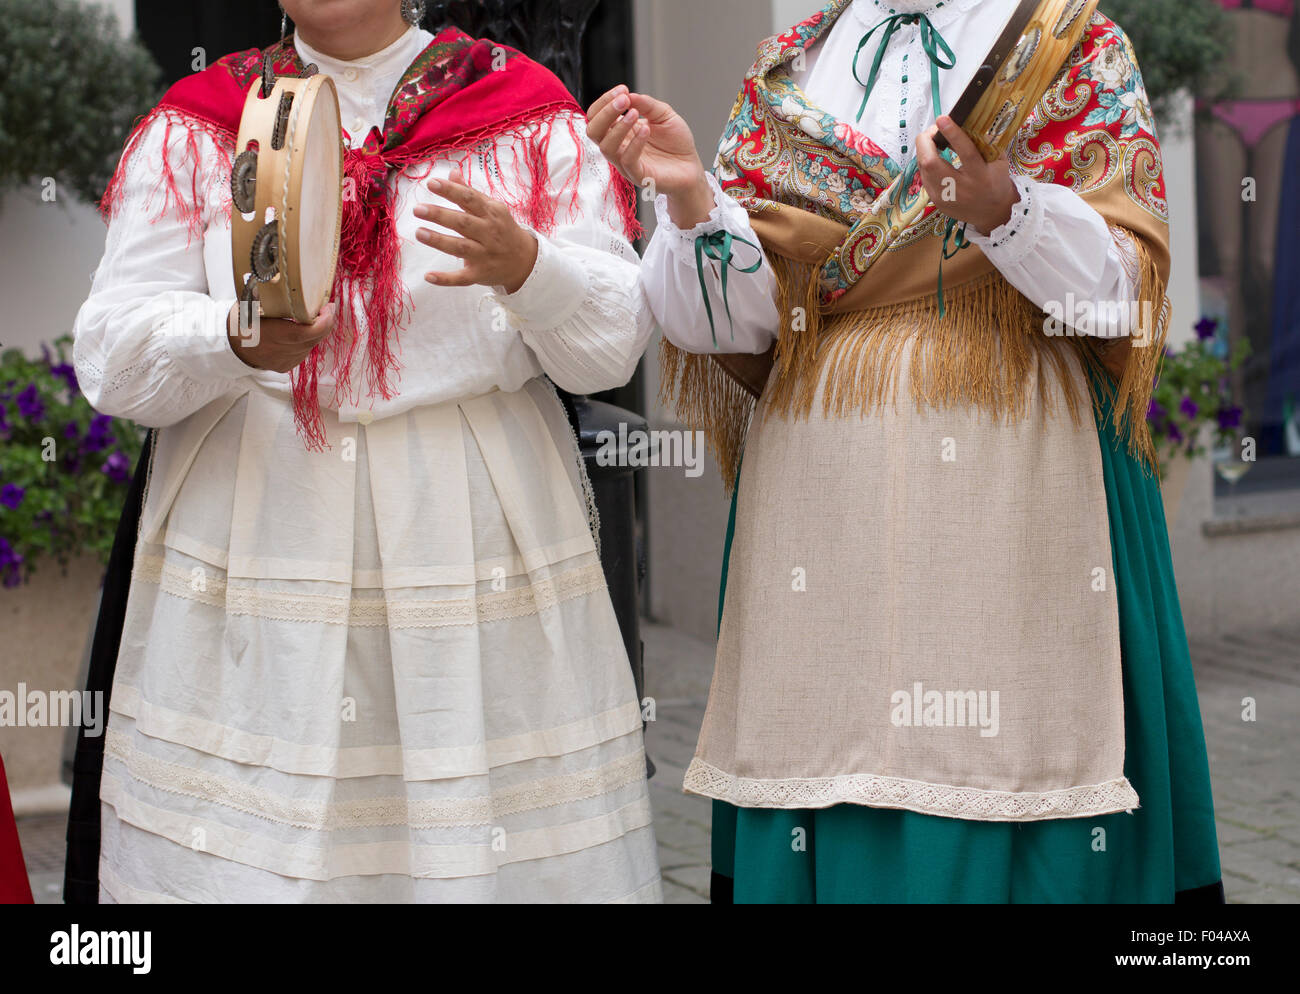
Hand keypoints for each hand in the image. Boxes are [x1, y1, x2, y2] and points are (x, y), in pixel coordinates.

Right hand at [227, 301, 335, 372]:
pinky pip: (303, 352)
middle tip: (327, 308)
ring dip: (316, 332)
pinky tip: (303, 331)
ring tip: (316, 317)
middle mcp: (277, 351)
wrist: (230, 345)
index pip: (305, 332)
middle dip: (325, 323)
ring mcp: (282, 361)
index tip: (329, 307)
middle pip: (312, 339)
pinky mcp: (285, 366)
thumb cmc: (240, 319)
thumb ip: (270, 294)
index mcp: (268, 335)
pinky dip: (307, 341)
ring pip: (310, 346)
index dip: (323, 321)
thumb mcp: (250, 302)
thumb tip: (288, 275)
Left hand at [415, 168, 537, 294]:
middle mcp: (489, 233)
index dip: (450, 190)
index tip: (431, 183)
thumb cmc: (502, 229)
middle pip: (463, 223)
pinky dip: (446, 279)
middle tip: (418, 209)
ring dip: (439, 241)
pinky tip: (429, 276)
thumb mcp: (491, 208)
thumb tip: (452, 173)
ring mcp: (485, 255)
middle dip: (440, 215)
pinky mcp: (479, 274)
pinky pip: (461, 278)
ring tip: (419, 233)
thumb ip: (470, 193)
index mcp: (492, 213)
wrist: (525, 261)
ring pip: (460, 247)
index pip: (469, 198)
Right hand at [587, 85, 712, 228]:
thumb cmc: (676, 142)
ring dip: (619, 127)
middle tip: (624, 100)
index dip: (605, 101)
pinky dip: (635, 143)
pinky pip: (627, 161)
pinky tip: (646, 130)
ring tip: (635, 114)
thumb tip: (628, 95)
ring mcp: (626, 163)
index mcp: (619, 131)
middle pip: (593, 131)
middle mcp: (618, 147)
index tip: (623, 89)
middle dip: (605, 112)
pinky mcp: (638, 176)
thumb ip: (646, 104)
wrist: (692, 166)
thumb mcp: (663, 114)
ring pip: (606, 147)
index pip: (596, 116)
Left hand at [917, 116, 1019, 235]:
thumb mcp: (999, 161)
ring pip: (923, 169)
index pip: (965, 152)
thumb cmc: (996, 182)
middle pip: (931, 163)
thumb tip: (969, 121)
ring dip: (924, 151)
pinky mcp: (936, 202)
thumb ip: (986, 143)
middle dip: (926, 141)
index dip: (952, 134)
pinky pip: (924, 177)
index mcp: (980, 176)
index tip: (942, 119)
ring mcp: (945, 197)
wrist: (992, 213)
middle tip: (933, 131)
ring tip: (933, 142)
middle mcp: (960, 188)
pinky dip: (926, 163)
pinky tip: (933, 157)